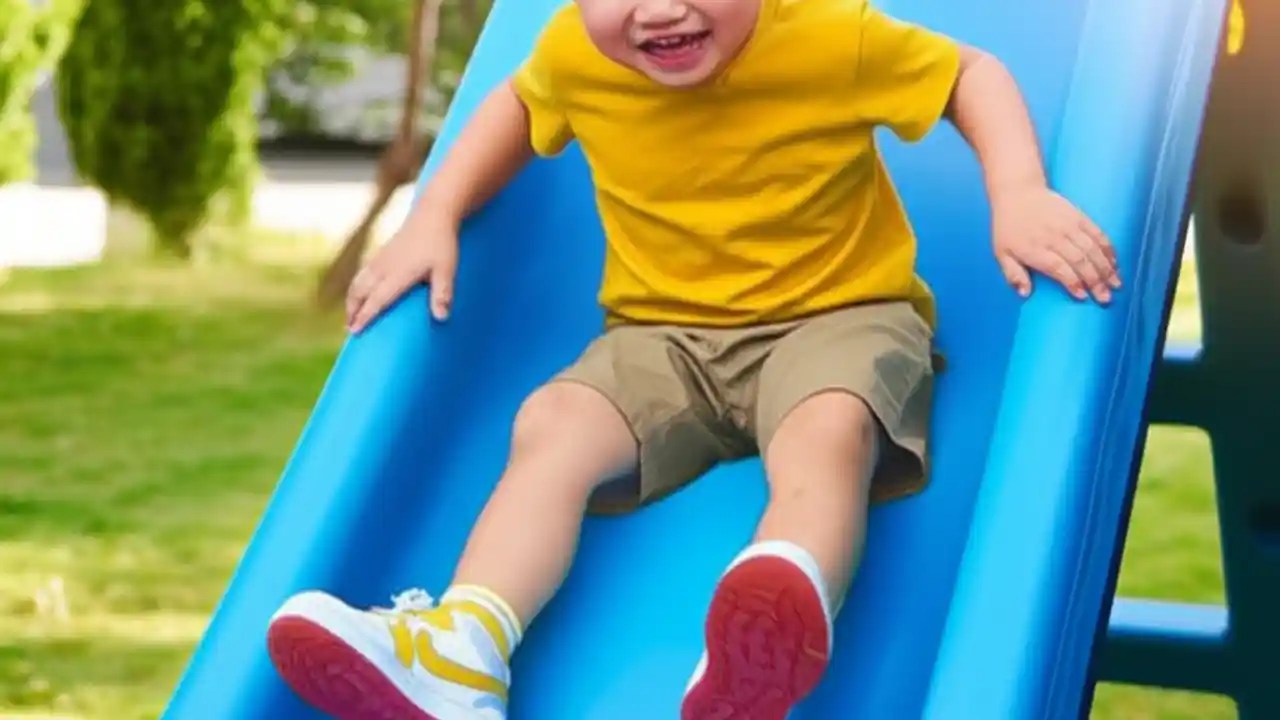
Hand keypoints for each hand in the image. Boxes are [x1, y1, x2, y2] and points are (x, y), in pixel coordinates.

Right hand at [346, 213, 458, 332]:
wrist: (433, 214)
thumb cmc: (441, 243)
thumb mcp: (446, 270)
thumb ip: (442, 293)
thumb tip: (442, 318)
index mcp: (398, 274)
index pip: (377, 300)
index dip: (364, 316)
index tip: (355, 331)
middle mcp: (384, 267)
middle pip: (360, 292)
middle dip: (352, 311)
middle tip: (349, 330)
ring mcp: (381, 259)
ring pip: (358, 282)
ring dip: (351, 300)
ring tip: (350, 316)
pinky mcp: (382, 254)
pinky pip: (363, 274)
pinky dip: (356, 287)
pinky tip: (360, 294)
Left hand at [991, 185, 1120, 303]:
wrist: (1017, 192)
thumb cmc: (1008, 227)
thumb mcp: (1001, 252)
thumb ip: (1013, 274)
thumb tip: (1024, 294)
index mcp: (1036, 249)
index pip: (1059, 269)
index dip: (1073, 283)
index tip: (1083, 297)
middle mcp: (1055, 238)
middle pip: (1080, 262)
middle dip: (1096, 281)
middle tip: (1106, 298)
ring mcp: (1069, 226)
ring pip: (1092, 249)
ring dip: (1106, 268)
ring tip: (1116, 283)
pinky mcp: (1079, 216)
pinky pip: (1098, 233)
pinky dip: (1108, 248)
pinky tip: (1115, 262)